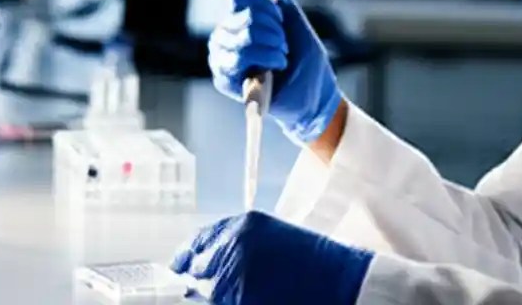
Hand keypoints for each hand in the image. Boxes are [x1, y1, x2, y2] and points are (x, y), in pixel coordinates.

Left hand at [171, 211, 371, 304]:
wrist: (342, 280)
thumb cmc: (315, 261)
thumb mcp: (273, 238)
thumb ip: (238, 246)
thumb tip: (207, 264)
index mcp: (242, 225)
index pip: (199, 240)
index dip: (187, 255)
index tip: (180, 266)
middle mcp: (233, 246)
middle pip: (197, 268)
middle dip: (201, 281)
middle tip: (205, 289)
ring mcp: (234, 276)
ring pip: (208, 294)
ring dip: (216, 297)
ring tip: (246, 292)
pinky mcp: (239, 301)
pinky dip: (227, 304)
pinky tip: (249, 299)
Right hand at [207, 0, 342, 142]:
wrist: (314, 92)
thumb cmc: (303, 56)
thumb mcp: (291, 15)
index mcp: (237, 18)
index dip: (266, 8)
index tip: (282, 24)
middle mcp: (223, 35)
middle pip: (243, 18)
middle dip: (274, 32)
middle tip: (284, 47)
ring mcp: (222, 58)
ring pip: (241, 40)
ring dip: (271, 49)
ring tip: (280, 60)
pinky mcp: (225, 81)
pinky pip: (237, 62)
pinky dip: (263, 64)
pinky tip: (272, 72)